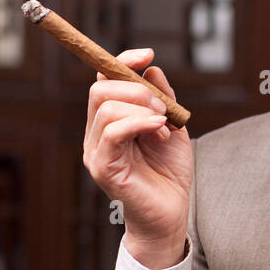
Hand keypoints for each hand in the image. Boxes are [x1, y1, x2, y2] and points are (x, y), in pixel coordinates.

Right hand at [82, 48, 192, 268]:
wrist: (171, 214)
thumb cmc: (169, 173)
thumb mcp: (172, 126)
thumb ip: (162, 98)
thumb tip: (152, 67)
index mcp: (111, 121)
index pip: (103, 80)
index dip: (122, 62)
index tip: (146, 55)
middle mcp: (98, 134)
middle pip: (99, 89)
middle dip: (135, 89)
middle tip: (163, 107)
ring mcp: (96, 151)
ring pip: (106, 108)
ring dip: (142, 108)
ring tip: (164, 125)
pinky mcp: (103, 168)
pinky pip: (112, 133)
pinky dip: (138, 123)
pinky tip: (158, 130)